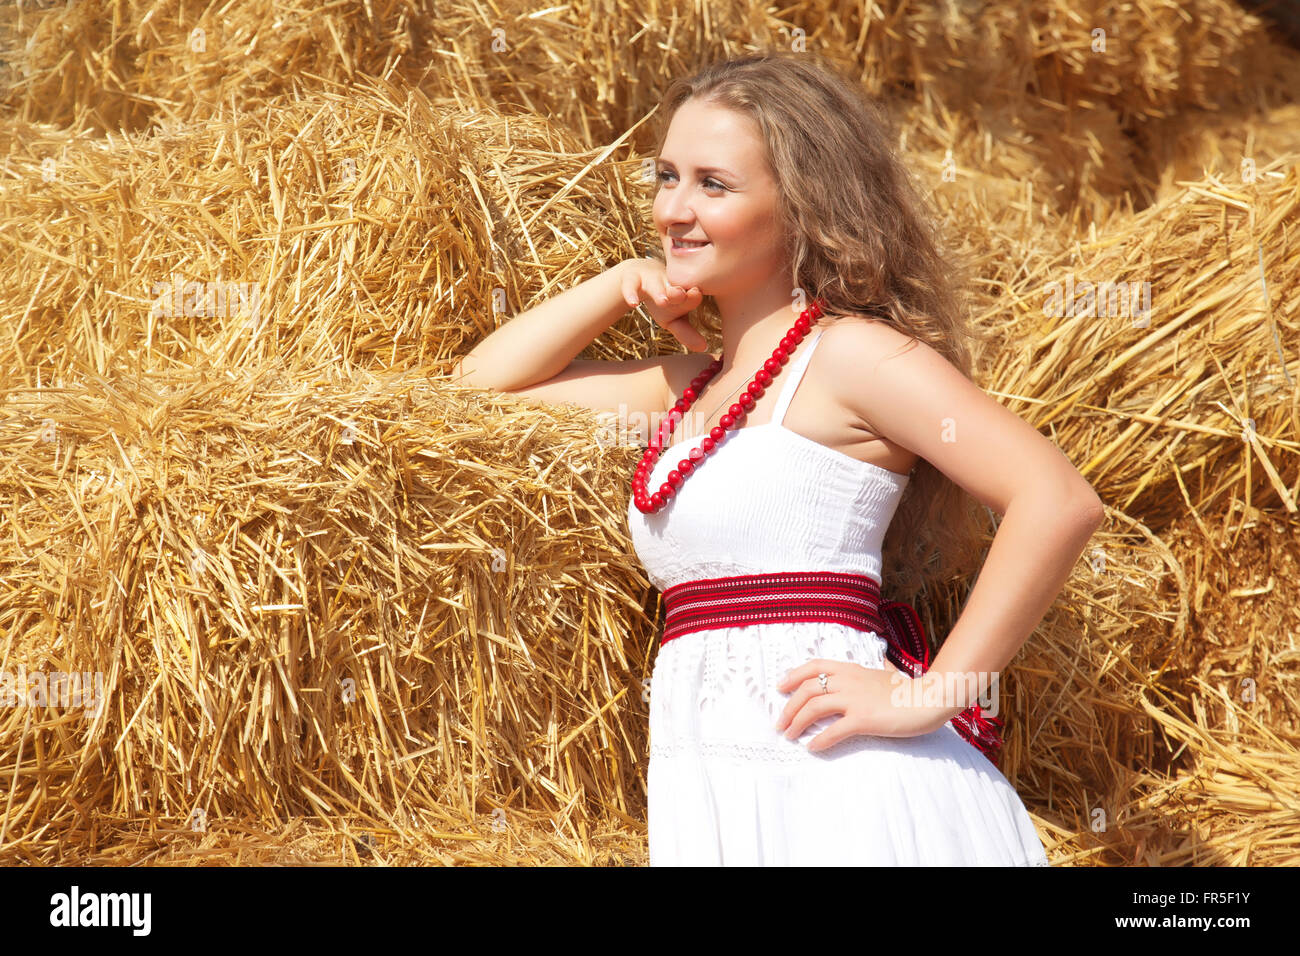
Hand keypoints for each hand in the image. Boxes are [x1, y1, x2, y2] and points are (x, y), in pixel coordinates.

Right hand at [620, 258, 707, 351]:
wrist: (639, 278)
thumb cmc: (664, 301)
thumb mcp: (674, 319)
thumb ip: (686, 333)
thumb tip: (703, 348)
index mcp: (683, 292)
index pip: (690, 296)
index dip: (693, 297)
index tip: (696, 295)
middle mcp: (668, 284)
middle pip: (674, 289)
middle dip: (678, 293)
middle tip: (682, 295)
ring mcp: (650, 280)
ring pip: (654, 286)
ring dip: (659, 292)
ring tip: (663, 301)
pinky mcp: (632, 279)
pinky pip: (630, 286)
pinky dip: (631, 294)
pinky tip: (633, 303)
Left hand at [773, 660, 942, 752]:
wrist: (929, 699)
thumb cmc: (910, 688)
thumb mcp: (888, 671)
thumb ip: (879, 667)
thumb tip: (883, 660)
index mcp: (851, 669)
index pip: (814, 666)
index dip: (793, 676)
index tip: (780, 687)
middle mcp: (848, 681)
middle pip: (807, 690)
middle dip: (789, 707)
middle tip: (780, 723)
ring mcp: (854, 699)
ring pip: (814, 708)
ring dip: (797, 723)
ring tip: (790, 735)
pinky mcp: (863, 719)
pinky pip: (833, 731)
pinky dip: (819, 740)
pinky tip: (812, 748)